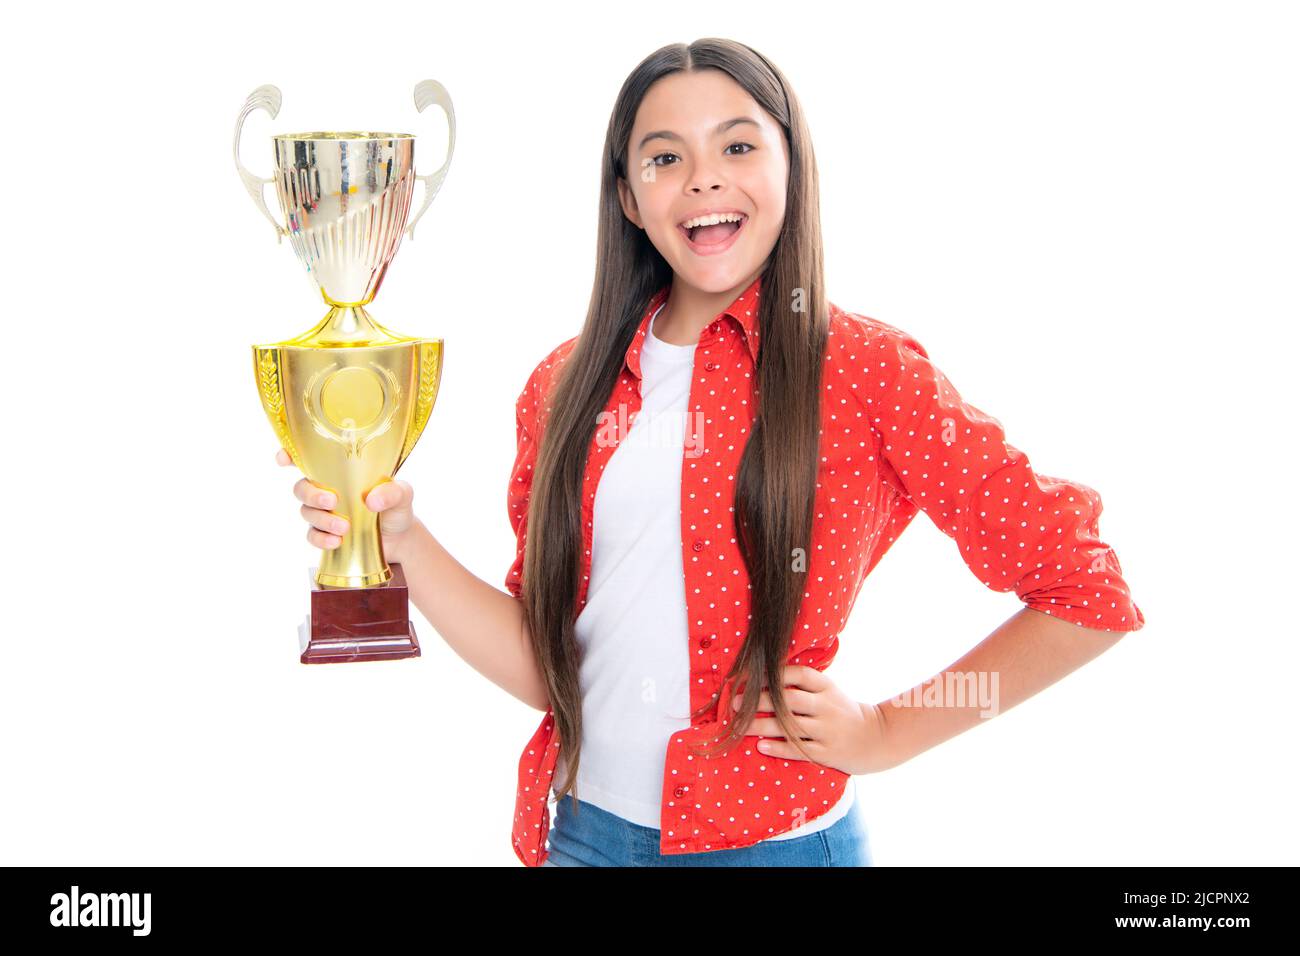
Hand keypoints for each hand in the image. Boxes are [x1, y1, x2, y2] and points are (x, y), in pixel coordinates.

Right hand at [275, 447, 418, 562]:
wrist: (401, 538)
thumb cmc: (397, 507)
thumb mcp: (402, 495)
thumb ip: (392, 492)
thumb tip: (371, 500)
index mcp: (342, 472)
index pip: (309, 459)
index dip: (290, 455)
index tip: (284, 459)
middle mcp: (328, 489)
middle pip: (301, 487)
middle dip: (312, 494)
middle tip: (332, 501)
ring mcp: (325, 513)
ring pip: (306, 512)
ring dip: (322, 519)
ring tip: (345, 527)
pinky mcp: (327, 534)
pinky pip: (312, 536)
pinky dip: (321, 539)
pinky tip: (336, 541)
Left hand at [730, 664, 895, 774]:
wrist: (875, 738)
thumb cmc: (841, 711)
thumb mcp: (829, 690)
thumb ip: (802, 684)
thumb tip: (762, 675)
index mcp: (826, 687)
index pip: (797, 675)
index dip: (772, 675)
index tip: (748, 678)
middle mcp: (826, 707)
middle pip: (788, 701)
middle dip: (759, 701)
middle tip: (736, 702)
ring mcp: (827, 731)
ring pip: (789, 727)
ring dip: (761, 726)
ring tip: (739, 727)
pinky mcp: (826, 753)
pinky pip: (798, 750)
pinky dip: (779, 748)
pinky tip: (761, 746)